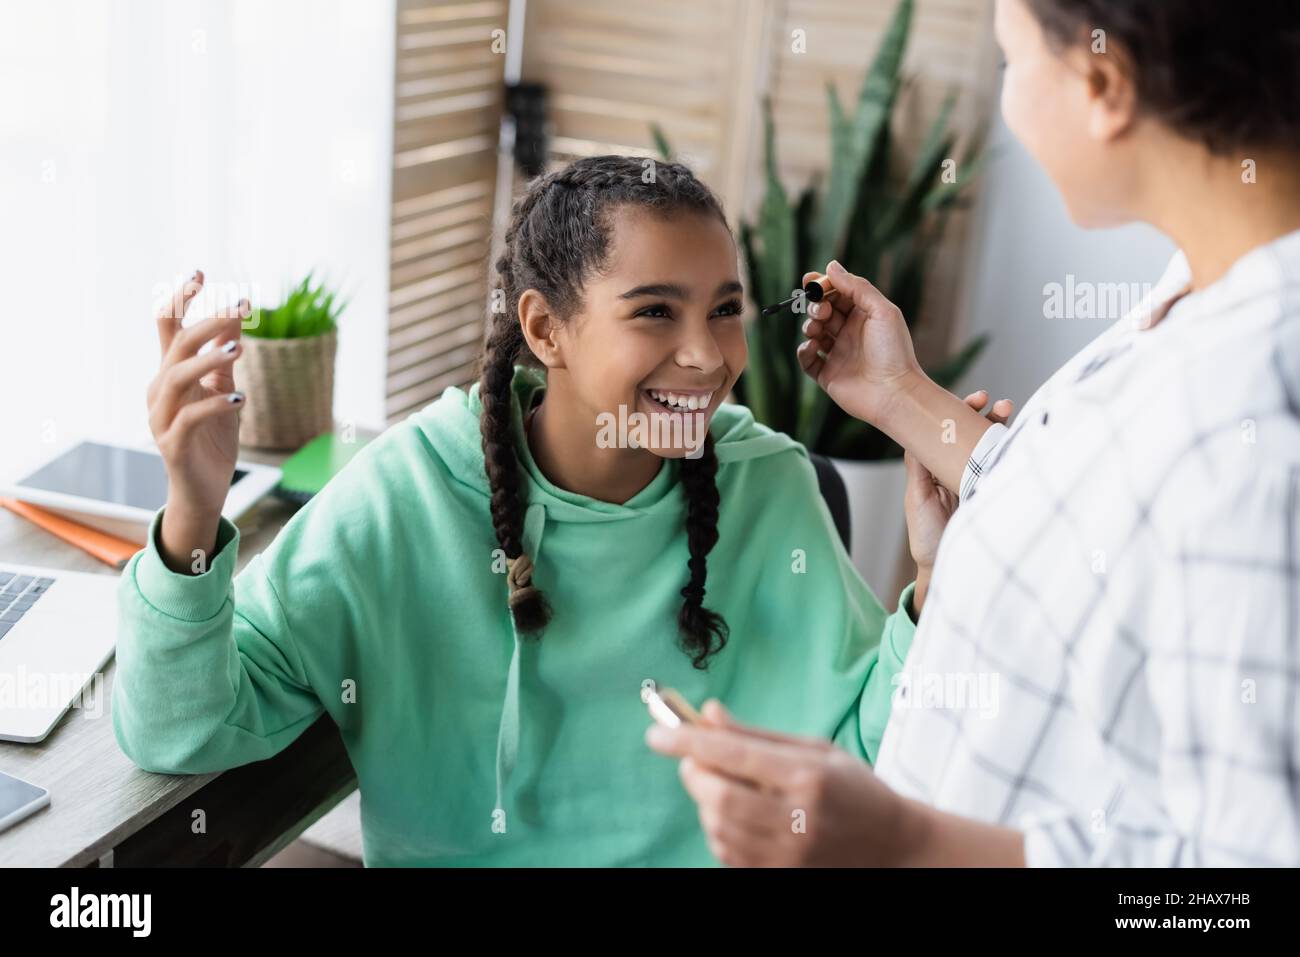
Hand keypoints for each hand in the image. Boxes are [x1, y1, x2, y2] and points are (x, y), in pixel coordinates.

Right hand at [147, 271, 247, 565]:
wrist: (205, 491)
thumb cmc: (214, 439)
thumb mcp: (224, 390)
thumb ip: (225, 356)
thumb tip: (236, 316)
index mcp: (171, 374)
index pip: (168, 328)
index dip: (180, 299)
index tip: (200, 272)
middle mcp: (160, 391)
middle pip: (177, 346)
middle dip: (207, 323)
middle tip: (239, 306)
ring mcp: (161, 418)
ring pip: (177, 378)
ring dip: (209, 360)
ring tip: (240, 348)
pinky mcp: (172, 444)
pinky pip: (190, 417)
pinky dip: (214, 405)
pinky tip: (240, 398)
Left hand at [646, 700, 916, 865]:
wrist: (892, 848)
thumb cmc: (852, 789)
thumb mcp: (813, 749)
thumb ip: (756, 736)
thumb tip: (708, 713)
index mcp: (808, 776)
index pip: (735, 755)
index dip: (689, 742)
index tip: (657, 733)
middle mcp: (798, 819)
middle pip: (718, 797)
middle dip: (693, 773)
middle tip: (694, 760)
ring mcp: (788, 855)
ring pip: (716, 827)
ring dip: (705, 801)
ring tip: (724, 787)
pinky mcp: (778, 876)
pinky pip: (725, 852)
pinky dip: (717, 828)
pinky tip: (737, 815)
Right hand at [796, 260, 923, 427]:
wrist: (894, 393)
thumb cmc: (893, 351)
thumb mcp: (881, 310)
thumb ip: (856, 287)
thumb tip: (831, 267)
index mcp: (863, 316)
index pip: (837, 295)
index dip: (823, 286)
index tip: (810, 280)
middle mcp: (849, 334)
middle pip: (822, 312)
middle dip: (816, 307)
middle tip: (821, 312)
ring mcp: (837, 355)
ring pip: (813, 333)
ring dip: (809, 326)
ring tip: (817, 330)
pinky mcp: (828, 375)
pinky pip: (807, 360)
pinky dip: (804, 351)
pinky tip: (812, 347)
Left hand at [904, 390, 1012, 612]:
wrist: (945, 566)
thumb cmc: (927, 535)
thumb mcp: (919, 498)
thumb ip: (919, 468)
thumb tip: (916, 435)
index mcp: (937, 466)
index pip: (949, 431)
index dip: (961, 412)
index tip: (976, 400)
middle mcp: (957, 469)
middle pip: (972, 435)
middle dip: (986, 416)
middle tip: (998, 403)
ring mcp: (976, 479)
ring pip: (987, 447)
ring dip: (999, 429)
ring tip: (1009, 412)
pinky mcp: (991, 491)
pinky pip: (999, 467)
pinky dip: (1009, 452)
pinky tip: (1018, 439)